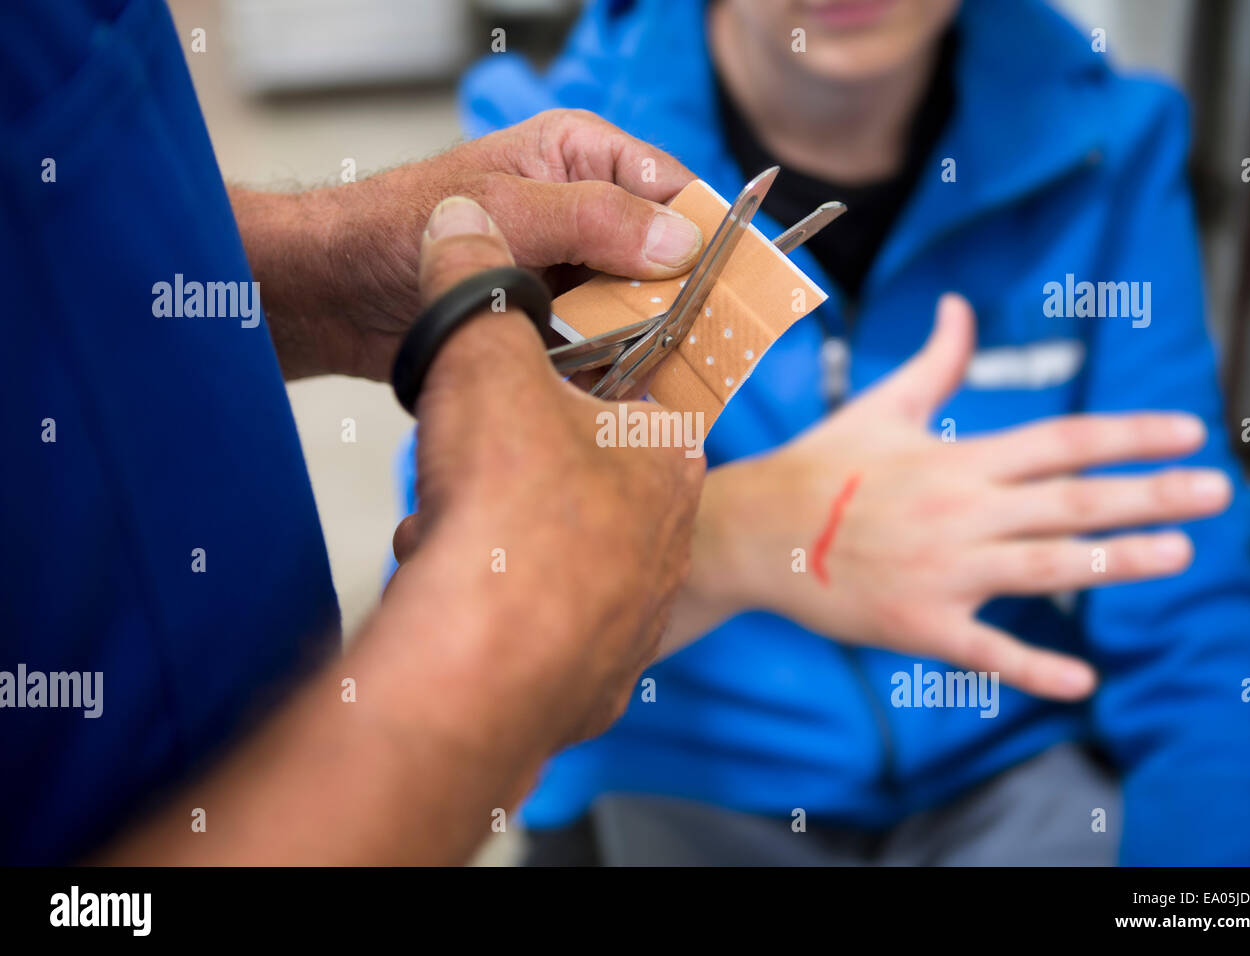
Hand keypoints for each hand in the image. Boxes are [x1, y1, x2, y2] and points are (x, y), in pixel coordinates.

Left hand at [233, 109, 703, 379]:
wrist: (332, 293)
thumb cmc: (395, 227)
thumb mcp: (506, 212)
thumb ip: (595, 221)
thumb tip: (679, 241)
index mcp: (582, 156)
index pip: (673, 188)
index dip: (707, 235)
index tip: (735, 284)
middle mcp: (584, 211)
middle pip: (665, 254)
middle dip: (680, 297)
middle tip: (703, 342)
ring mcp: (569, 270)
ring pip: (638, 306)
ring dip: (646, 339)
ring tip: (661, 372)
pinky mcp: (551, 321)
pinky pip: (602, 343)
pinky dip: (612, 366)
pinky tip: (618, 388)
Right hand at [385, 196, 705, 747]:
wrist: (483, 660)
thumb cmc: (509, 508)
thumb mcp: (487, 354)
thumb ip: (476, 280)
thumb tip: (463, 222)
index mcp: (668, 455)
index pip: (628, 392)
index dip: (556, 381)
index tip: (508, 390)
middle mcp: (668, 539)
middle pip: (576, 475)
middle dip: (505, 466)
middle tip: (465, 468)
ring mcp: (634, 616)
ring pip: (547, 551)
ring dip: (487, 533)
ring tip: (449, 531)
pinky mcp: (592, 677)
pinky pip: (533, 621)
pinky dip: (489, 600)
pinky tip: (454, 589)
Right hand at [684, 294, 1231, 698]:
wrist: (752, 531)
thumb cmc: (821, 466)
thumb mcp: (881, 407)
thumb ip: (936, 363)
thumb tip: (961, 305)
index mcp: (956, 459)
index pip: (1060, 441)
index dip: (1128, 435)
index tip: (1188, 433)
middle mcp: (958, 511)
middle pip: (1070, 500)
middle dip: (1149, 494)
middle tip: (1217, 492)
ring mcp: (940, 571)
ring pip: (1044, 567)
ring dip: (1117, 562)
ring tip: (1180, 553)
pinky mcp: (917, 624)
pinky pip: (984, 649)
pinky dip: (1033, 667)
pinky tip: (1083, 681)